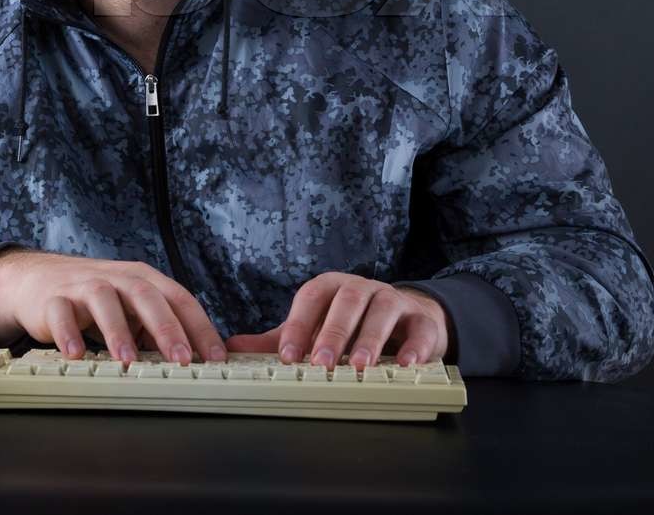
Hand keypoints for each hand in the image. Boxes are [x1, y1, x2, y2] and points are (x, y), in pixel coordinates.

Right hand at [0, 249, 226, 365]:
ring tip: (127, 360)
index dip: (199, 327)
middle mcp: (116, 279)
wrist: (39, 280)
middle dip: (165, 327)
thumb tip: (204, 361)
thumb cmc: (96, 300)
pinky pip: (61, 313)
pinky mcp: (53, 300)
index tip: (216, 357)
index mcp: (142, 280)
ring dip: (117, 331)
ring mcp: (83, 286)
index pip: (178, 298)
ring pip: (103, 300)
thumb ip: (161, 329)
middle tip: (181, 359)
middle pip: (144, 294)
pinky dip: (68, 333)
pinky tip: (76, 355)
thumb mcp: (133, 309)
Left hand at [223, 272, 449, 368]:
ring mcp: (394, 301)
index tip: (287, 356)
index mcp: (331, 287)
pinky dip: (414, 347)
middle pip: (346, 302)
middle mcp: (362, 288)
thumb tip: (231, 347)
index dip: (298, 325)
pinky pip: (421, 329)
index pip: (311, 298)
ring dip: (371, 338)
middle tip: (321, 363)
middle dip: (333, 332)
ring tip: (360, 365)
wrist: (407, 319)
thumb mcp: (314, 329)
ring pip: (382, 310)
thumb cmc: (352, 324)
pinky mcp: (422, 320)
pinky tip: (405, 364)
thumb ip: (278, 339)